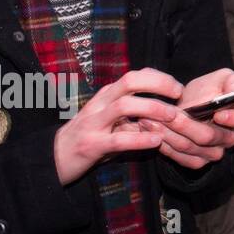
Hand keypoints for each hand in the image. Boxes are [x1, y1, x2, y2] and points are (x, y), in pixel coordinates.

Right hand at [53, 68, 183, 185]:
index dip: (159, 77)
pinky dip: (139, 139)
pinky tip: (156, 141)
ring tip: (173, 116)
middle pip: (130, 81)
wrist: (54, 157)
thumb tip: (168, 108)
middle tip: (179, 94)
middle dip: (158, 83)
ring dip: (152, 108)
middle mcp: (101, 104)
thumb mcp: (111, 119)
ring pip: (124, 106)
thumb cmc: (90, 135)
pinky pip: (117, 139)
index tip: (178, 87)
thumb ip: (134, 112)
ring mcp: (94, 123)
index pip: (135, 75)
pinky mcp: (91, 145)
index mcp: (107, 95)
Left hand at [135, 68, 233, 169]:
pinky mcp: (197, 161)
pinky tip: (153, 132)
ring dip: (168, 133)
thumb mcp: (221, 78)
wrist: (188, 105)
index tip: (218, 112)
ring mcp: (214, 152)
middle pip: (210, 136)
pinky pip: (180, 157)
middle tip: (169, 114)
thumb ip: (232, 80)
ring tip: (150, 120)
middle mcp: (230, 137)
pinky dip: (164, 145)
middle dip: (186, 125)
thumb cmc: (208, 90)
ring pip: (190, 147)